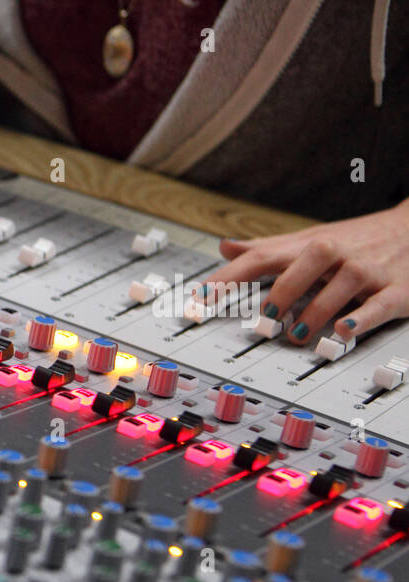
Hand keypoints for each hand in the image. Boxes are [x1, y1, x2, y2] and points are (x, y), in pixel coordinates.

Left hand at [201, 199, 408, 350]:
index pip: (260, 258)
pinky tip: (344, 330)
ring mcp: (366, 271)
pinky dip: (360, 318)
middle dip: (280, 293)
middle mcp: (335, 255)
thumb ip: (266, 248)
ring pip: (339, 288)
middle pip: (302, 265)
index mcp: (308, 247)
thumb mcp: (309, 240)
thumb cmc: (355, 240)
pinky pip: (378, 305)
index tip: (199, 300)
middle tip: (263, 322)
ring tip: (296, 335)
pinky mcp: (396, 291)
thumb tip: (225, 246)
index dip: (228, 279)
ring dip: (315, 314)